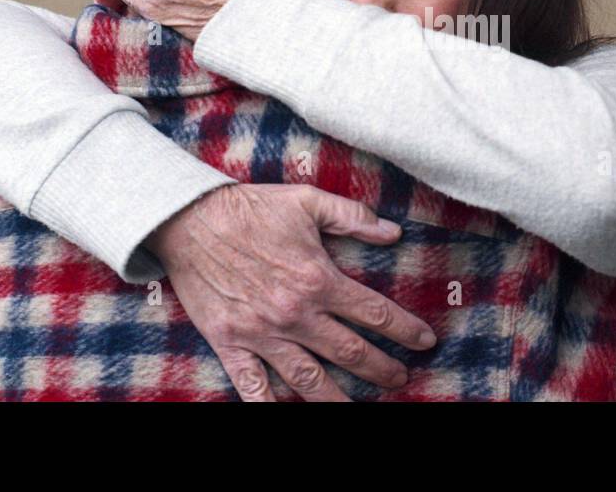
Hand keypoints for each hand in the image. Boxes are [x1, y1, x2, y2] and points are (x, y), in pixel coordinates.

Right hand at [145, 183, 436, 401]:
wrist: (190, 220)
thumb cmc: (251, 208)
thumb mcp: (307, 200)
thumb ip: (353, 217)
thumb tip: (394, 231)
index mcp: (319, 279)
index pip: (374, 312)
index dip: (405, 329)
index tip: (425, 341)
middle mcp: (296, 313)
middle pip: (350, 352)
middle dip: (382, 369)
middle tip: (401, 380)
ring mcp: (263, 333)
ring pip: (309, 378)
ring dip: (338, 398)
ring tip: (359, 411)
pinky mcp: (231, 344)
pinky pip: (253, 386)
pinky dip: (270, 405)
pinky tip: (287, 415)